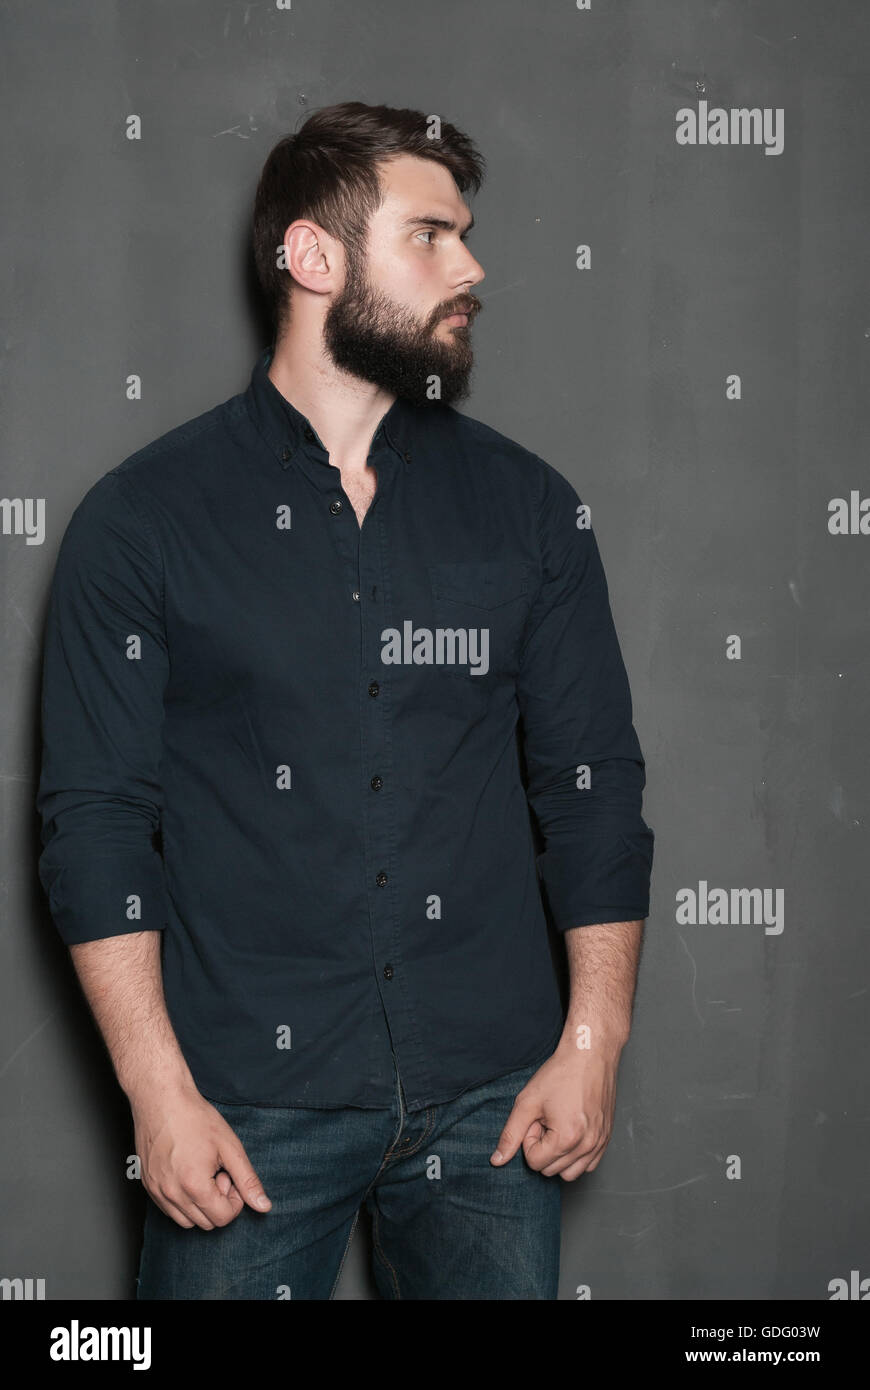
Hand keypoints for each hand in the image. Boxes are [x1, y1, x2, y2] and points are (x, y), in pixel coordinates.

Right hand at [131, 1082, 271, 1228]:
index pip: (223, 1218)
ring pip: (185, 1221)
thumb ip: (248, 1180)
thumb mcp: (230, 1146)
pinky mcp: (147, 1185)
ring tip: (201, 1172)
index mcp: (194, 1186)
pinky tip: (187, 1173)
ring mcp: (156, 1191)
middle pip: (206, 1223)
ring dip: (200, 1204)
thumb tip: (263, 1206)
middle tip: (217, 1172)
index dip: (234, 1200)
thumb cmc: (195, 1118)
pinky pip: (169, 1209)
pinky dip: (182, 1201)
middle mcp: (171, 1194)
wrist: (162, 1099)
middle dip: (218, 1202)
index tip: (230, 1177)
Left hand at [489, 1036, 623, 1180]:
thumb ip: (510, 1134)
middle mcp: (587, 1145)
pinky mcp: (607, 1139)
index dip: (529, 1139)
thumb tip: (497, 1160)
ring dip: (559, 1156)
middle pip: (551, 1170)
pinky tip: (571, 1132)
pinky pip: (588, 1165)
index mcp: (566, 1138)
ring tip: (558, 1126)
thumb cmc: (561, 1073)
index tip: (537, 1118)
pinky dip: (576, 1156)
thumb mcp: (527, 1102)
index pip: (535, 1162)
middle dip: (543, 1147)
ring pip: (570, 1173)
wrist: (589, 1055)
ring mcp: (599, 1143)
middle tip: (547, 1120)